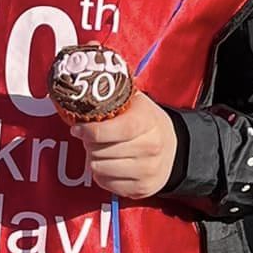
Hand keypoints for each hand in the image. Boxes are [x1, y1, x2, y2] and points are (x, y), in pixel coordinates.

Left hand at [62, 88, 177, 201]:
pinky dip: (101, 174)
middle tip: (92, 138)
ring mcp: (147, 171)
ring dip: (94, 159)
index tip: (78, 129)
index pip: (113, 130)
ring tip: (101, 150)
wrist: (175, 149)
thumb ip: (115, 87)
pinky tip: (110, 164)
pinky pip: (105, 184)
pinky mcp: (141, 189)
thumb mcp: (137, 102)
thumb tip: (91, 63)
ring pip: (99, 168)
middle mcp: (150, 148)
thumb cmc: (147, 122)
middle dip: (90, 144)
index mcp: (147, 122)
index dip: (90, 131)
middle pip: (100, 151)